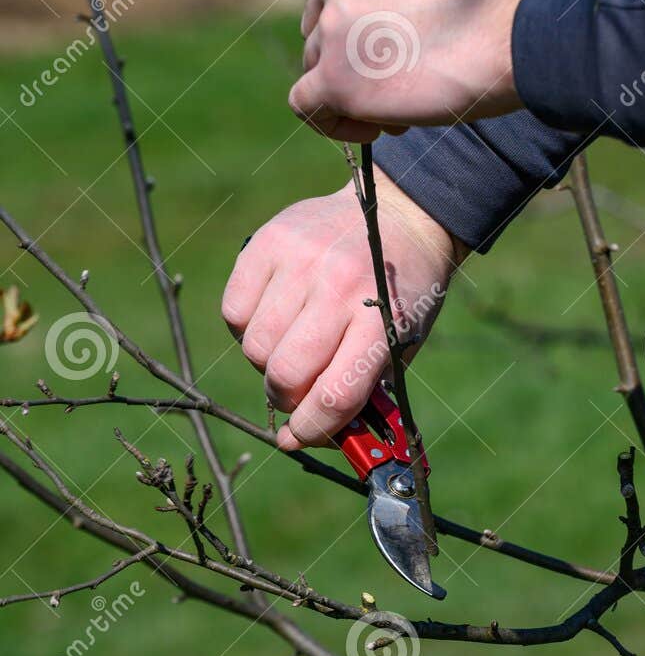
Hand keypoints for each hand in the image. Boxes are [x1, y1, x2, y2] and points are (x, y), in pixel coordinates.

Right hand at [222, 171, 463, 449]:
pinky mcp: (269, 241)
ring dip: (266, 362)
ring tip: (289, 346)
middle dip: (285, 397)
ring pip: (254, 346)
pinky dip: (246, 327)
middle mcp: (339, 288)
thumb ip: (359, 393)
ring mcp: (301, 260)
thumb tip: (299, 440)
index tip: (299, 436)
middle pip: (286, 374)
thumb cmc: (399, 296)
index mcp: (381, 321)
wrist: (398, 215)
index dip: (311, 430)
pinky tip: (273, 317)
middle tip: (296, 389)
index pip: (335, 396)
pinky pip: (234, 310)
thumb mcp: (400, 344)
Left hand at [289, 0, 540, 141]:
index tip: (393, 52)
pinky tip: (373, 128)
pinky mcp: (335, 76)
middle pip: (324, 31)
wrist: (512, 33)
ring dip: (355, 94)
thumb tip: (387, 27)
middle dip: (358, 63)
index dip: (360, 29)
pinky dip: (332, 122)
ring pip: (319, 68)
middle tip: (403, 88)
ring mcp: (332, 25)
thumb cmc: (495, 7)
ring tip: (404, 111)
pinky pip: (307, 104)